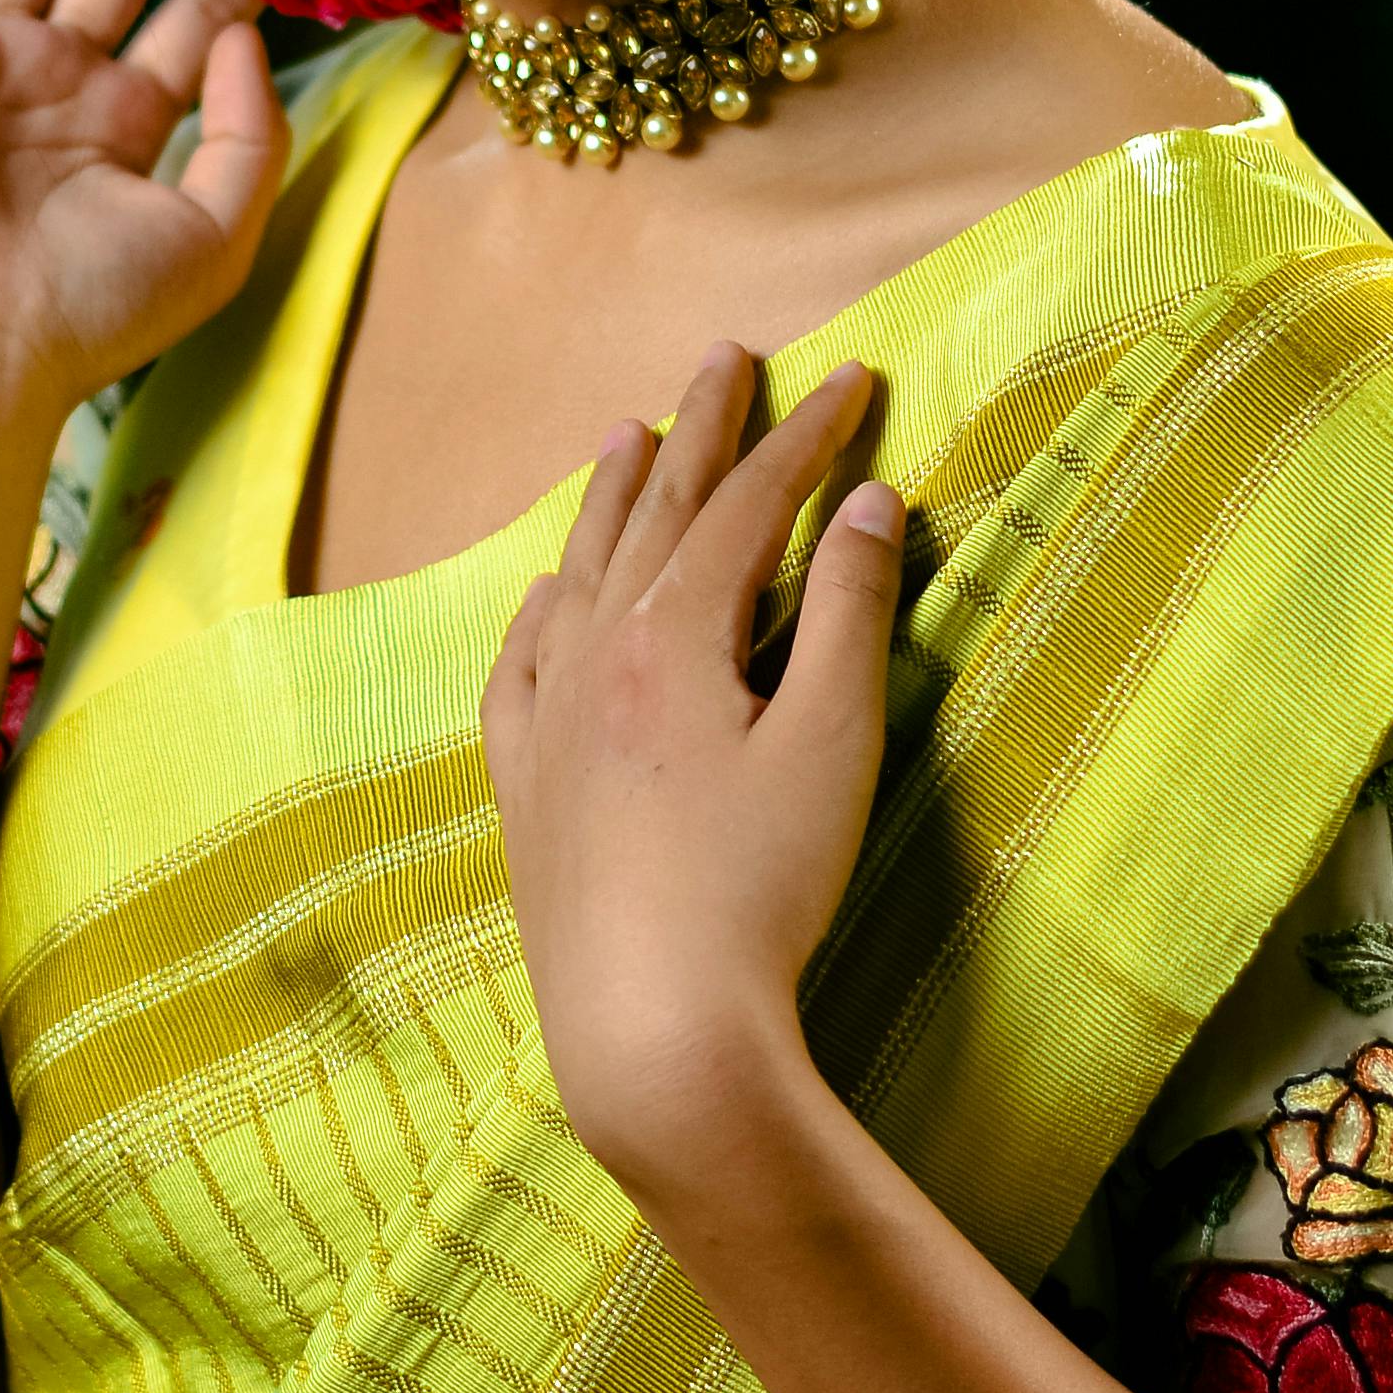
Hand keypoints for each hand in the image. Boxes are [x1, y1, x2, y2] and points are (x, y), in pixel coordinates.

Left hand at [481, 347, 903, 1191]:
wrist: (652, 1033)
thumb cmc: (758, 892)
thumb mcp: (832, 746)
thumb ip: (851, 616)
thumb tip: (872, 504)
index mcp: (671, 637)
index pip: (746, 506)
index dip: (803, 439)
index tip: (851, 380)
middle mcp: (591, 659)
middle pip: (652, 515)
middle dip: (700, 431)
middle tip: (728, 358)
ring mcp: (545, 723)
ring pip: (579, 574)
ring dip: (612, 498)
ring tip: (629, 433)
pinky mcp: (525, 790)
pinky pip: (521, 663)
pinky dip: (545, 606)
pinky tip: (550, 595)